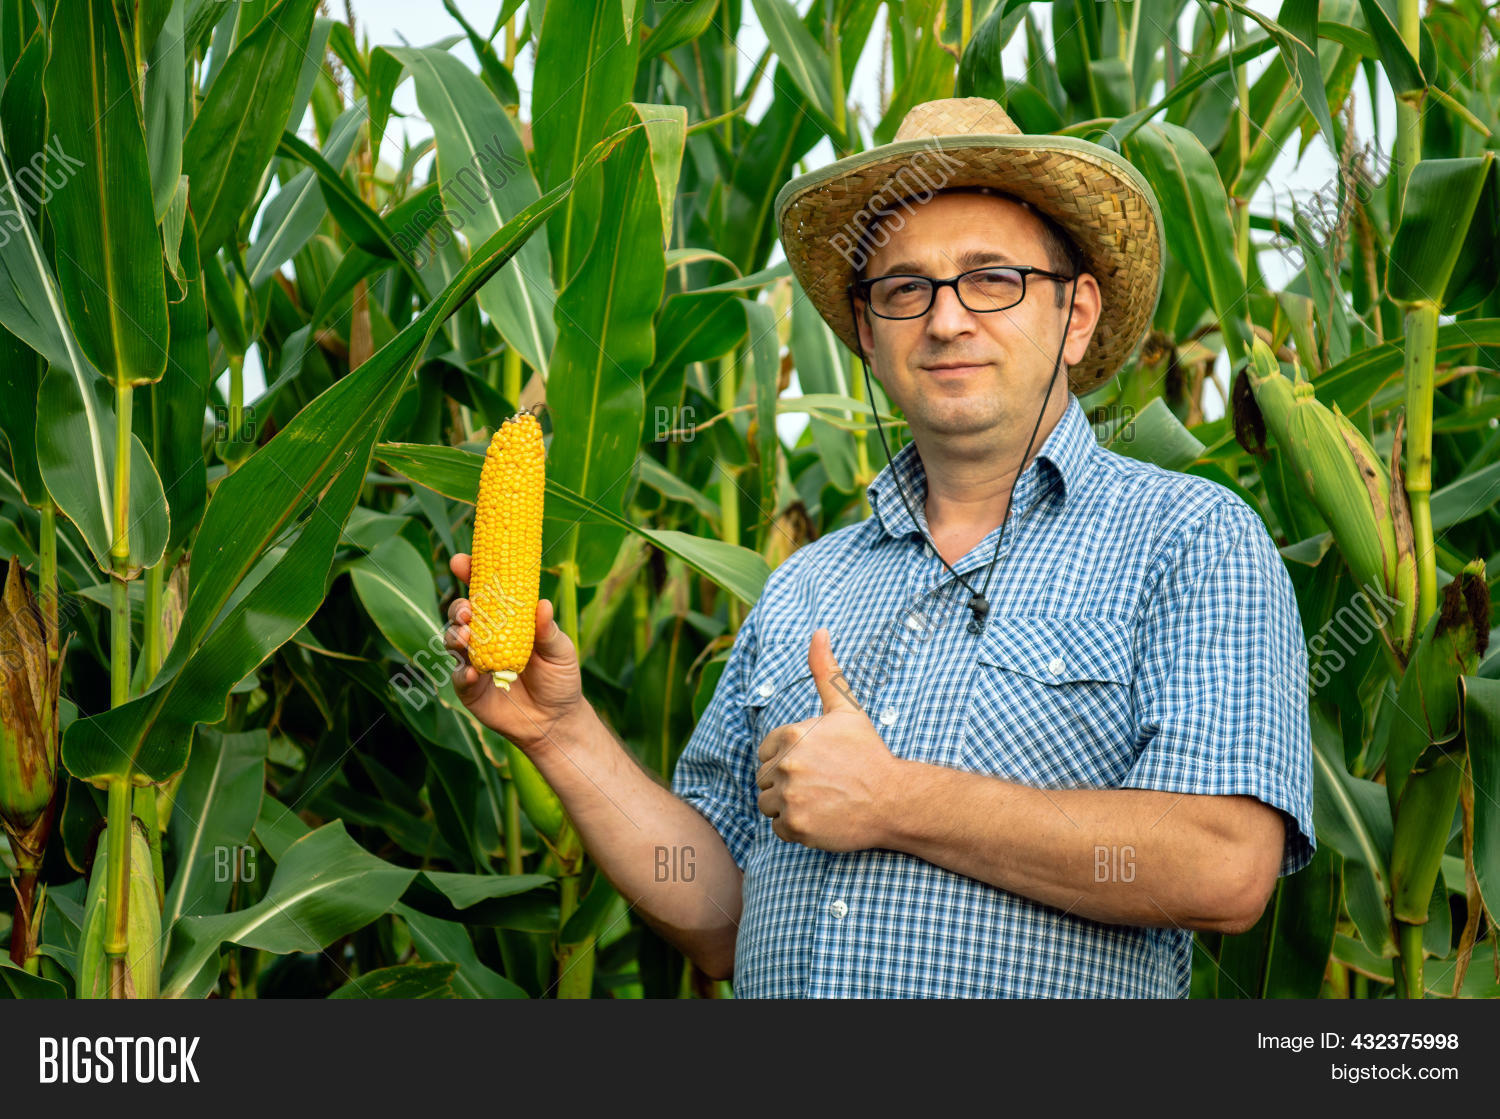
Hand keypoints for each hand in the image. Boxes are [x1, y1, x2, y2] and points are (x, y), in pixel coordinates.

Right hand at [444, 552, 587, 754]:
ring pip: (453, 641)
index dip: (470, 574)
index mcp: (506, 620)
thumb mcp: (561, 652)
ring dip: (455, 635)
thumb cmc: (560, 678)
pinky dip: (462, 672)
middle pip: (461, 614)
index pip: (484, 592)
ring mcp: (473, 661)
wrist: (556, 721)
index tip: (462, 562)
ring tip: (467, 636)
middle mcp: (485, 637)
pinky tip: (473, 671)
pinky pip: (458, 677)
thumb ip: (549, 631)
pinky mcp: (469, 689)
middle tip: (467, 610)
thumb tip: (543, 604)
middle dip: (458, 607)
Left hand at [755, 628, 902, 850]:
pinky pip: (779, 829)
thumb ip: (826, 671)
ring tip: (820, 800)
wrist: (894, 798)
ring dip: (789, 805)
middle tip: (822, 784)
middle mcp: (786, 765)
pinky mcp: (796, 826)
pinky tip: (822, 817)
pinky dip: (797, 828)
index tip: (816, 764)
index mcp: (791, 735)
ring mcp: (790, 797)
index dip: (787, 759)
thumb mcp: (846, 709)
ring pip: (768, 804)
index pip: (765, 753)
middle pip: (764, 779)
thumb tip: (819, 631)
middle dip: (787, 783)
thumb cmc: (868, 753)